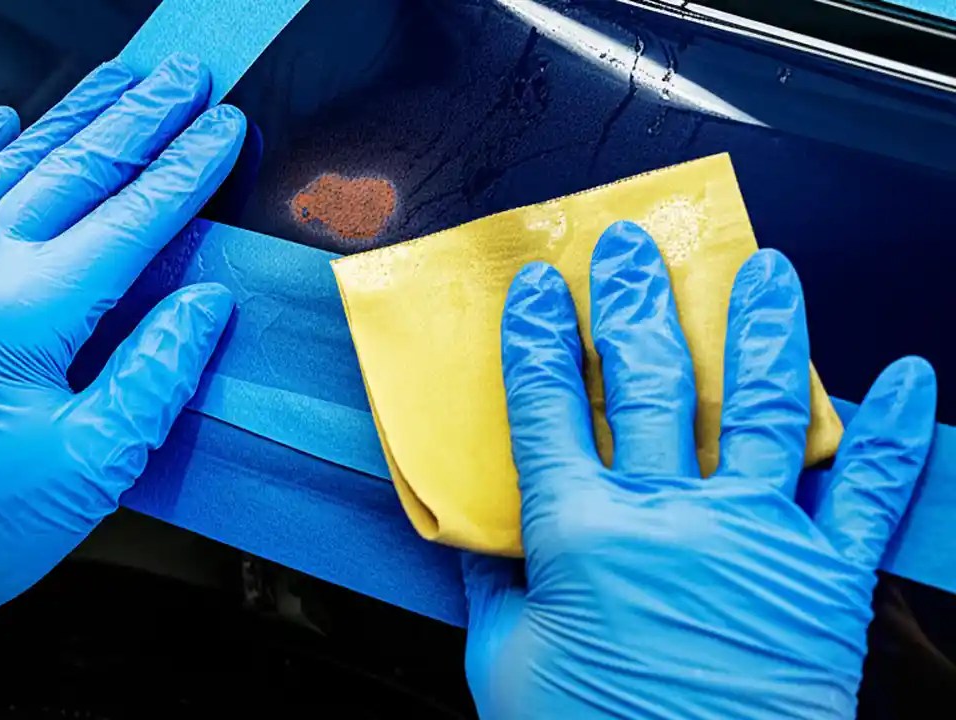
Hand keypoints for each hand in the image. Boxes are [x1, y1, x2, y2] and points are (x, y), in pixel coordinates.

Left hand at [0, 53, 244, 708]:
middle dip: (139, 120)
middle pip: (71, 172)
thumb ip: (156, 368)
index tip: (225, 129)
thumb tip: (206, 302)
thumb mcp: (93, 462)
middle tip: (185, 78)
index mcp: (20, 314)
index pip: (128, 221)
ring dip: (72, 118)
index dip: (185, 171)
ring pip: (8, 168)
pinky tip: (6, 120)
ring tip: (122, 80)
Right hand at [462, 221, 936, 718]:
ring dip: (763, 328)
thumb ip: (493, 593)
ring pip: (764, 406)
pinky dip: (892, 433)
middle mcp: (670, 515)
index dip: (540, 339)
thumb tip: (474, 540)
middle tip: (632, 247)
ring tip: (765, 270)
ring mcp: (757, 539)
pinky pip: (870, 493)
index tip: (539, 289)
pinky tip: (910, 378)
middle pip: (653, 381)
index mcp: (580, 534)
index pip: (549, 407)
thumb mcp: (506, 668)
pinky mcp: (828, 580)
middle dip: (638, 302)